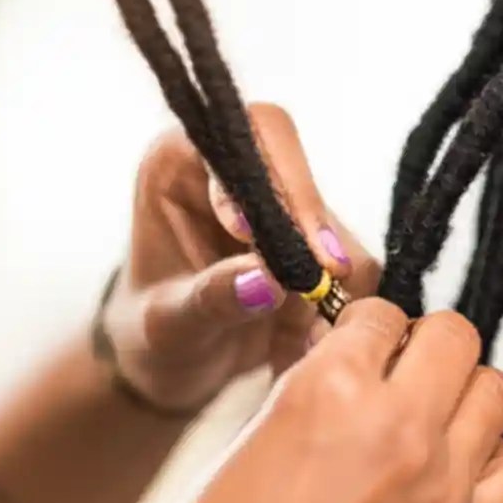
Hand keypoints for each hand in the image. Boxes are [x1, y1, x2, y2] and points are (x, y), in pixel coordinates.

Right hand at [99, 299, 502, 502]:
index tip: (363, 346)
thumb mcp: (251, 437)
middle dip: (425, 344)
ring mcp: (441, 486)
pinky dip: (492, 459)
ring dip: (461, 395)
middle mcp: (395, 425)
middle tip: (401, 372)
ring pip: (495, 390)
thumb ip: (314, 384)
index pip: (382, 312)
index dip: (368, 328)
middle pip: (456, 335)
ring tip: (426, 423)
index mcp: (328, 388)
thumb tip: (355, 349)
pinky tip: (452, 473)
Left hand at [100, 104, 378, 416]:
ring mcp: (282, 208)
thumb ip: (210, 298)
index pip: (239, 136)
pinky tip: (307, 337)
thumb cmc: (151, 337)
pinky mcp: (313, 245)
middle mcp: (237, 173)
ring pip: (332, 223)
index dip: (265, 176)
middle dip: (310, 226)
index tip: (256, 234)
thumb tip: (268, 280)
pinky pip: (351, 265)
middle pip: (296, 165)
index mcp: (180, 165)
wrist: (175, 367)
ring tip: (293, 336)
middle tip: (324, 279)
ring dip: (327, 280)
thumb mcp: (166, 327)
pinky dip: (341, 303)